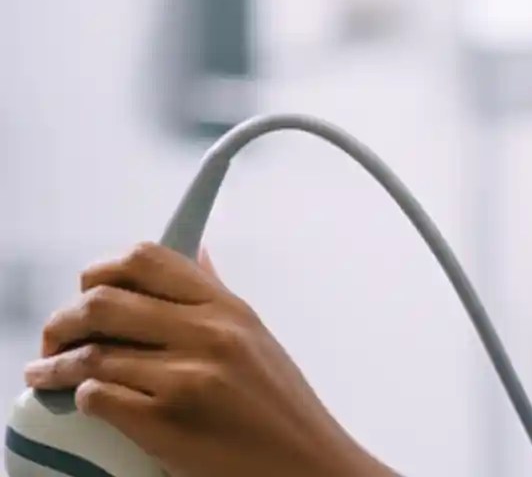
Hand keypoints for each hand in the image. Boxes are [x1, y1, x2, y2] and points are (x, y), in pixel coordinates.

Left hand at [23, 242, 394, 476]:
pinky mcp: (168, 423)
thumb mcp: (257, 337)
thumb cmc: (281, 406)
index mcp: (227, 308)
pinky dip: (82, 399)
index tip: (86, 292)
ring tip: (45, 374)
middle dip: (63, 321)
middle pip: (102, 301)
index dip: (101, 271)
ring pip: (91, 353)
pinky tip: (83, 403)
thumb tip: (197, 255)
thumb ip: (219, 295)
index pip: (145, 259)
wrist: (306, 463)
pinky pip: (99, 397)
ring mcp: (186, 378)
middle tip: (54, 341)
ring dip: (55, 366)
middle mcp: (208, 334)